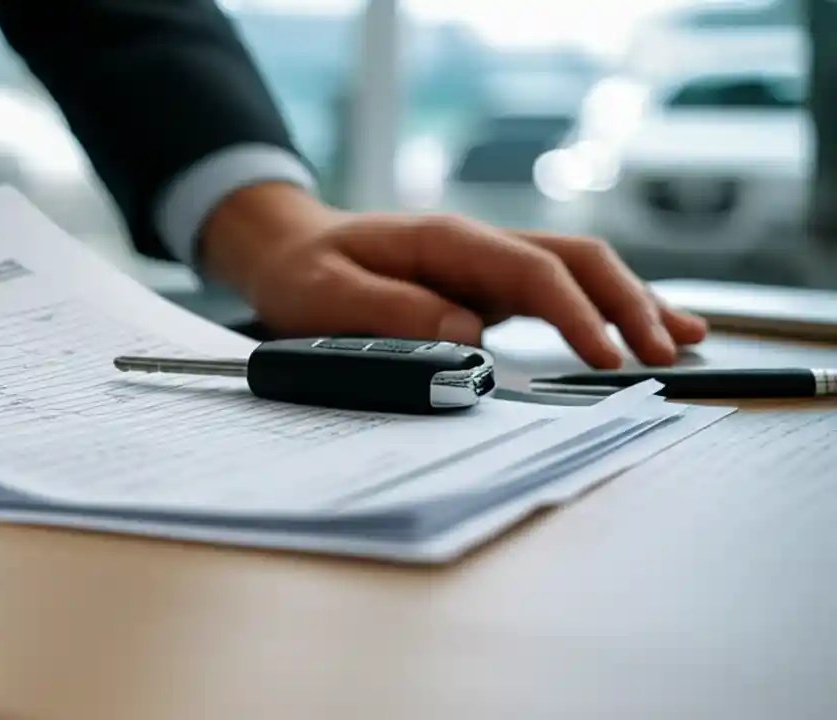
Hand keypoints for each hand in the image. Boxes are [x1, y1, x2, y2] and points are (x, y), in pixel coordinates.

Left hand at [200, 183, 706, 368]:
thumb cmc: (307, 273)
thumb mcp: (327, 295)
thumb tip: (465, 333)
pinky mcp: (490, 290)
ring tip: (685, 340)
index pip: (530, 269)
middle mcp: (478, 247)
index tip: (606, 355)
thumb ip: (392, 311)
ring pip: (579, 271)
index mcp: (444, 240)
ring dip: (632, 303)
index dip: (575, 312)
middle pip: (575, 259)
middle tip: (664, 353)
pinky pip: (559, 293)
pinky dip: (603, 311)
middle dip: (627, 302)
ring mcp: (488, 266)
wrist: (293, 253)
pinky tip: (639, 332)